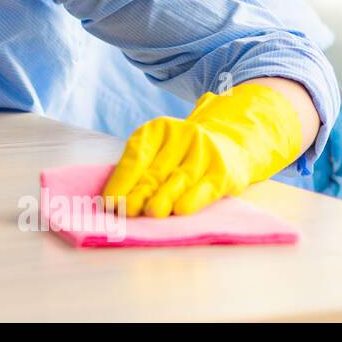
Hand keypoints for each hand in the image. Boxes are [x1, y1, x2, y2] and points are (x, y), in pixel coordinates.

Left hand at [102, 82, 303, 217]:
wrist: (231, 147)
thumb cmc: (182, 157)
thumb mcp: (159, 154)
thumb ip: (140, 173)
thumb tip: (116, 203)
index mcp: (158, 129)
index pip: (136, 156)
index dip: (122, 180)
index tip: (110, 202)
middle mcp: (181, 135)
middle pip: (155, 171)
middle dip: (139, 193)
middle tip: (126, 211)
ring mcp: (204, 151)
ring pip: (179, 179)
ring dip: (164, 197)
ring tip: (151, 212)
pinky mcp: (223, 170)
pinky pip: (206, 187)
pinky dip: (193, 199)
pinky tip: (181, 209)